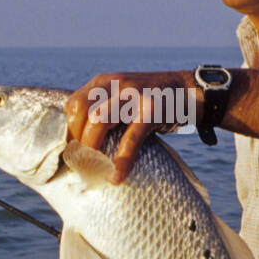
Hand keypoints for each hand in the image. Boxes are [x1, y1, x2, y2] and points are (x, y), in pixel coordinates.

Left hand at [64, 70, 198, 182]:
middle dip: (77, 138)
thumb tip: (82, 139)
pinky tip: (116, 176)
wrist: (189, 91)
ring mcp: (134, 95)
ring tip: (95, 165)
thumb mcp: (123, 95)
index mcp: (104, 82)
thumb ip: (104, 108)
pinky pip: (130, 139)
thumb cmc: (153, 100)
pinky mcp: (151, 110)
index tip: (73, 148)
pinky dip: (121, 160)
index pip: (73, 103)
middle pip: (80, 110)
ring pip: (98, 120)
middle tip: (84, 157)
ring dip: (92, 147)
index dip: (69, 128)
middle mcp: (115, 85)